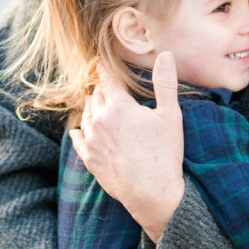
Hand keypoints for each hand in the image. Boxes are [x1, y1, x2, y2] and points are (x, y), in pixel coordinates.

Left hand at [70, 51, 184, 240]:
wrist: (153, 193)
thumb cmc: (165, 154)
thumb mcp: (171, 116)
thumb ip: (165, 83)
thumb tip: (166, 54)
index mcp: (119, 106)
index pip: (107, 79)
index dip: (103, 68)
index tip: (98, 61)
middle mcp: (100, 120)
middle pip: (96, 96)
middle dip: (102, 89)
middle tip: (104, 84)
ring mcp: (92, 140)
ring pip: (86, 115)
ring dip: (92, 107)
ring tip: (96, 103)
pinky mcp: (88, 158)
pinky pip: (78, 138)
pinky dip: (80, 130)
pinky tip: (79, 129)